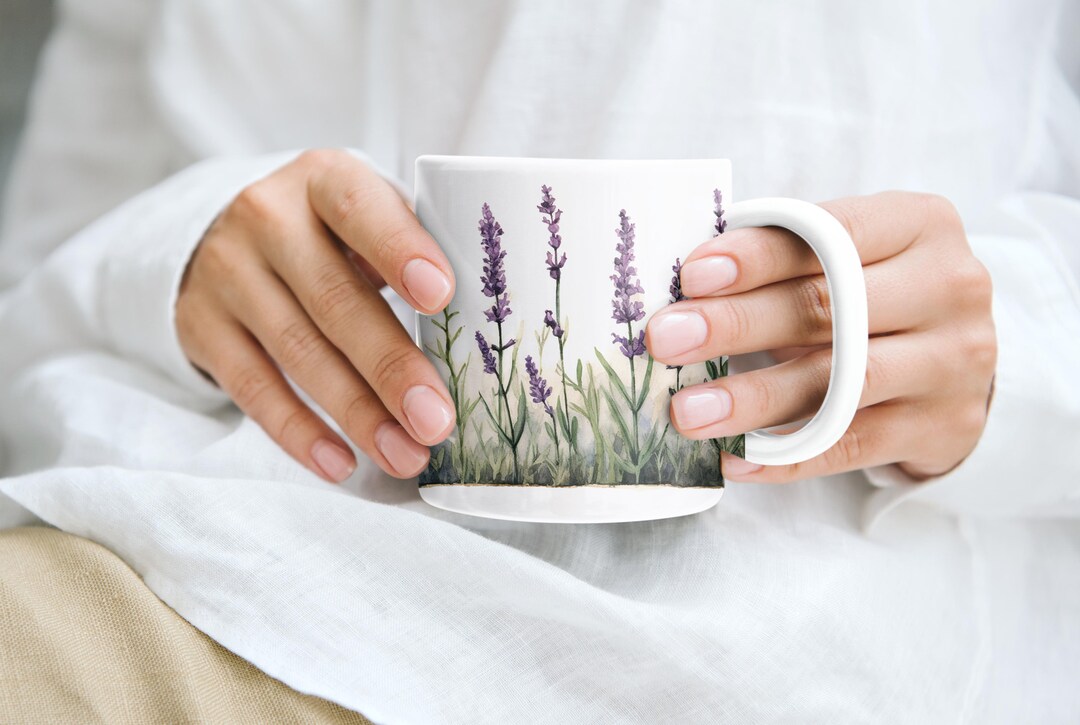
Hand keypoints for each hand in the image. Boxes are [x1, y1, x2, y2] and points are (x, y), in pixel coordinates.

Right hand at [177, 149, 456, 481]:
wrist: (226, 236)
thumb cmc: (335, 234)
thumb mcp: (369, 216)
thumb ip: (415, 251)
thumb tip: (488, 331)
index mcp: (324, 180)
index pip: (360, 208)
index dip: (400, 250)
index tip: (441, 297)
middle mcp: (268, 218)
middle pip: (334, 299)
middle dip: (390, 367)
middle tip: (436, 420)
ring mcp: (228, 273)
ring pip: (298, 351)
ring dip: (357, 413)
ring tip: (406, 455)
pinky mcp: (202, 327)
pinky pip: (253, 389)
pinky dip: (299, 433)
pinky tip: (342, 463)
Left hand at [645, 192, 995, 481]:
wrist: (961, 359)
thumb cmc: (875, 292)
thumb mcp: (849, 254)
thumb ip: (786, 256)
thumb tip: (685, 288)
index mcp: (919, 224)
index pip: (831, 234)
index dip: (758, 256)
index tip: (691, 276)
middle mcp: (948, 287)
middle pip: (831, 306)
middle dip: (738, 324)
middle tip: (667, 340)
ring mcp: (953, 361)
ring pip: (842, 382)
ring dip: (755, 398)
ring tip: (688, 411)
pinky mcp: (943, 426)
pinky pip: (851, 446)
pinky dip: (786, 457)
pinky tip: (732, 458)